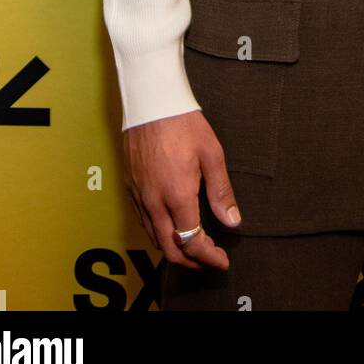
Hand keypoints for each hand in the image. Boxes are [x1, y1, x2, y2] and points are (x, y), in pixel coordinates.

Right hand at [122, 109, 240, 270]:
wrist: (151, 102)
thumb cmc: (183, 123)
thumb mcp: (212, 154)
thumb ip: (221, 191)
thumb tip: (232, 221)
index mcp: (177, 196)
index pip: (192, 243)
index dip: (209, 257)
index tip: (222, 261)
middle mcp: (154, 202)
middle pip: (170, 249)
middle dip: (192, 262)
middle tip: (210, 260)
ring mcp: (139, 196)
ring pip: (154, 237)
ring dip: (174, 249)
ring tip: (194, 247)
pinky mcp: (131, 187)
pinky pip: (143, 221)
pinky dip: (159, 233)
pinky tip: (172, 225)